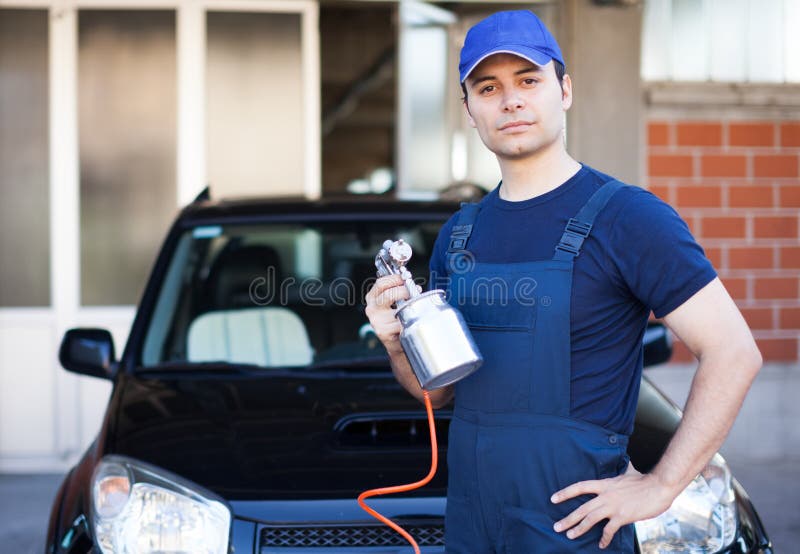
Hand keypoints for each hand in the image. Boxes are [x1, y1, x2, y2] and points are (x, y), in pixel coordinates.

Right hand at [364, 275, 409, 354]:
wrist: (396, 342)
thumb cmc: (397, 320)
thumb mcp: (395, 303)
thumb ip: (402, 292)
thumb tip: (415, 288)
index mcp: (373, 298)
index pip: (380, 284)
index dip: (394, 279)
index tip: (405, 279)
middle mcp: (372, 308)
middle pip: (387, 294)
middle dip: (403, 291)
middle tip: (412, 293)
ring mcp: (376, 320)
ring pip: (396, 309)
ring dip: (408, 307)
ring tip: (414, 308)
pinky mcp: (382, 332)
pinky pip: (400, 323)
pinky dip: (408, 322)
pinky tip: (409, 322)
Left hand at [550, 462, 674, 548]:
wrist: (659, 487)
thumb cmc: (645, 481)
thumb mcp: (628, 473)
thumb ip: (622, 472)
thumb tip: (625, 463)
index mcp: (605, 484)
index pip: (580, 487)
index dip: (565, 493)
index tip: (553, 499)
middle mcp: (606, 495)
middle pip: (582, 508)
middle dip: (568, 518)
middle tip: (556, 526)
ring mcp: (613, 506)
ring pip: (590, 519)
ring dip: (579, 529)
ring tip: (569, 536)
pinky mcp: (623, 516)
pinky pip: (609, 530)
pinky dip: (604, 538)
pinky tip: (601, 544)